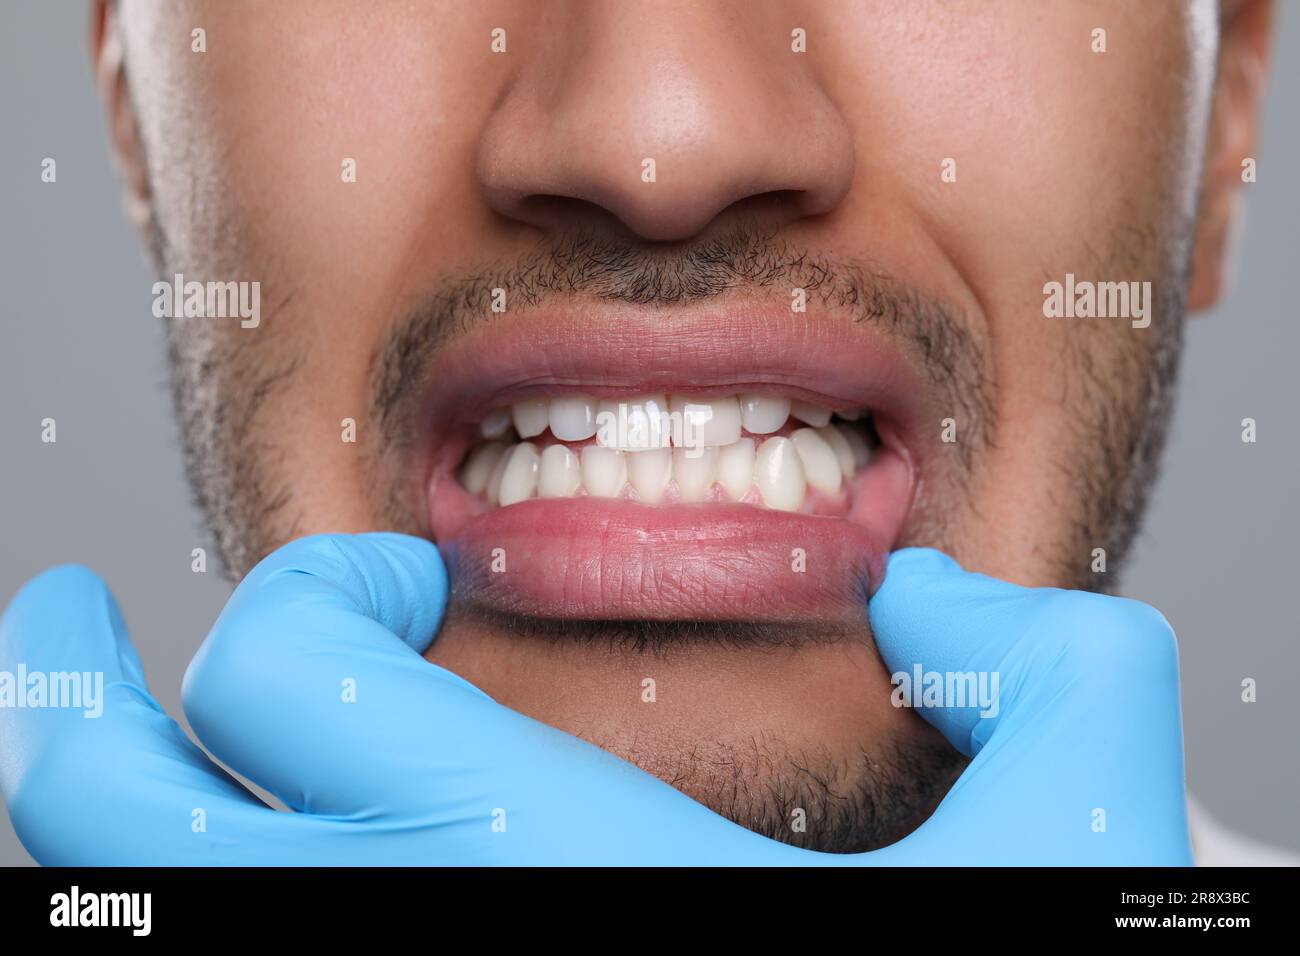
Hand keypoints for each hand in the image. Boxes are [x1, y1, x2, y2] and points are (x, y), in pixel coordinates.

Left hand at [0, 535, 1190, 863]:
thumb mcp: (1078, 836)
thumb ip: (1050, 664)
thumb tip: (932, 600)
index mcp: (554, 865)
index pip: (296, 678)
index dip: (326, 584)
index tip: (406, 578)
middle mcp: (427, 952)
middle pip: (122, 812)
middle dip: (69, 691)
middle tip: (64, 614)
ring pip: (128, 908)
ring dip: (82, 805)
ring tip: (69, 720)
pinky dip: (159, 901)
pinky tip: (187, 858)